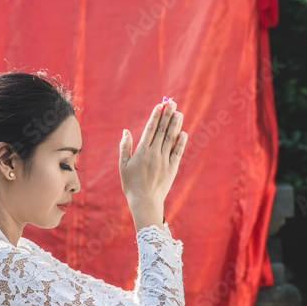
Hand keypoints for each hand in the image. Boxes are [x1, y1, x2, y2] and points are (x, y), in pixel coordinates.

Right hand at [118, 100, 187, 230]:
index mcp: (141, 152)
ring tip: (179, 113)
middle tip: (172, 103)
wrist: (145, 202)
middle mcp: (154, 154)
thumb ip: (125, 147)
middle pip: (162, 130)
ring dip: (176, 125)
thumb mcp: (123, 166)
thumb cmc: (131, 184)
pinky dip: (181, 142)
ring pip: (171, 139)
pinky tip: (184, 133)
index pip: (150, 129)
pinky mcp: (172, 168)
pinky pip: (178, 152)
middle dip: (167, 115)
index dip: (155, 116)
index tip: (159, 106)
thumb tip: (126, 131)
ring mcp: (164, 161)